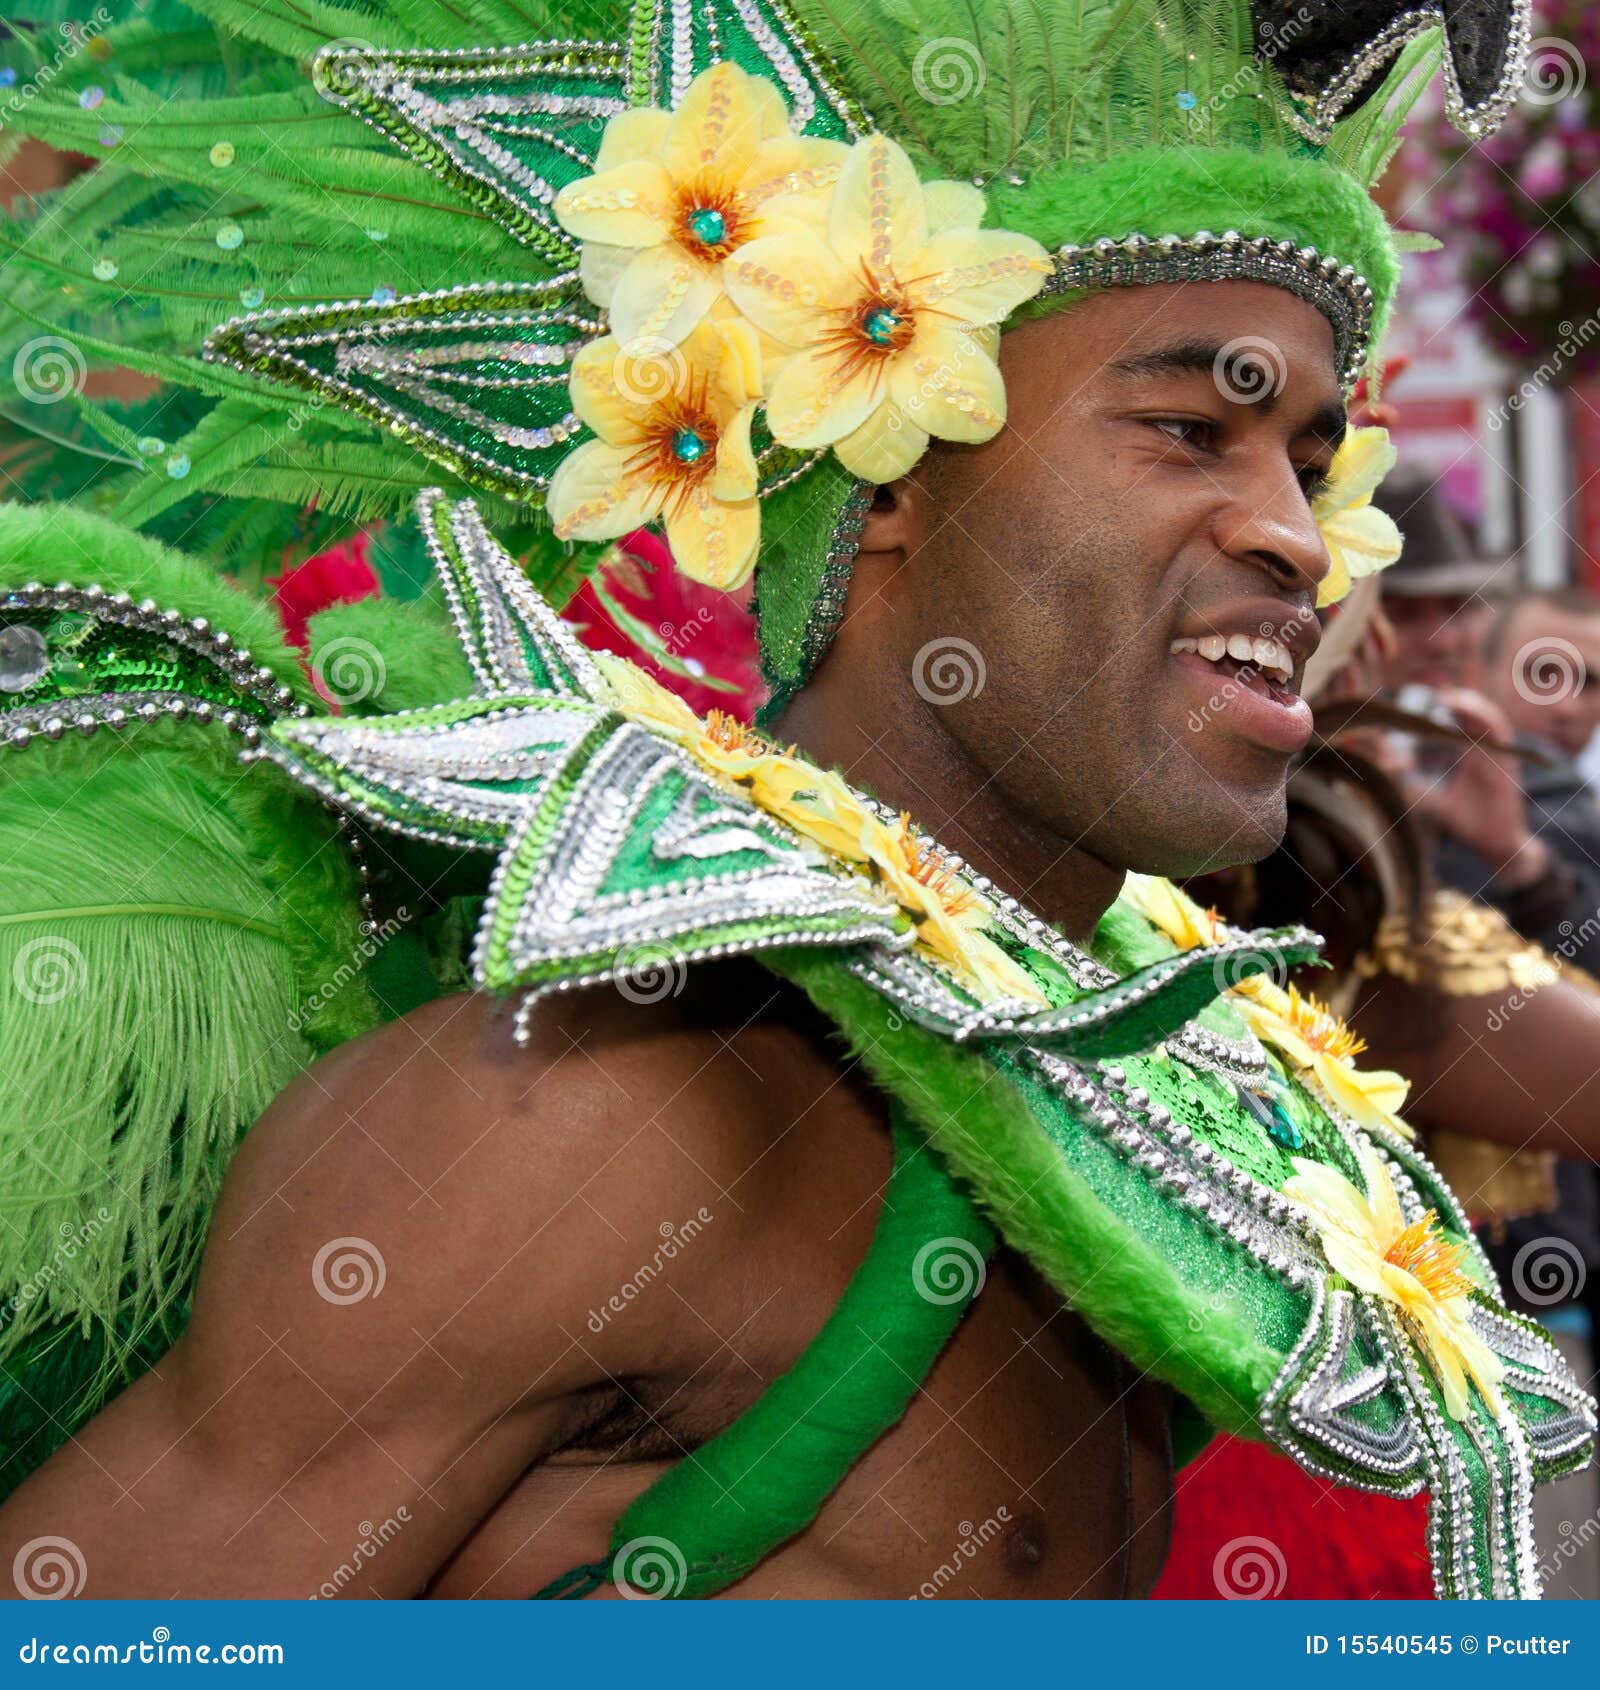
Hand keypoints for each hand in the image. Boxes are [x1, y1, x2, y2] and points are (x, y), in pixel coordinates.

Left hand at [1407, 689, 1548, 888]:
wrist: (1498, 846)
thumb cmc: (1469, 824)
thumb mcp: (1435, 803)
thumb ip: (1414, 788)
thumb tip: (1385, 774)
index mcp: (1476, 758)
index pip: (1464, 724)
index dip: (1452, 707)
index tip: (1431, 694)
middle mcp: (1490, 754)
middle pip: (1479, 716)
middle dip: (1460, 699)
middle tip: (1436, 690)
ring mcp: (1500, 759)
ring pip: (1491, 720)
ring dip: (1472, 705)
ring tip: (1449, 696)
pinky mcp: (1507, 767)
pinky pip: (1501, 737)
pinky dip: (1485, 719)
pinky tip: (1467, 711)